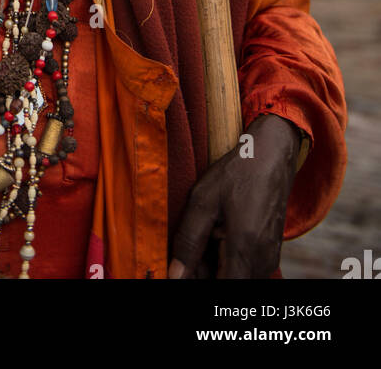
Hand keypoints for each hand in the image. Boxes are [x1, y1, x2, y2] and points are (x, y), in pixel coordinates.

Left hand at [168, 114, 301, 278]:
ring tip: (208, 231)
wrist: (272, 156)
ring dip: (213, 264)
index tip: (184, 265)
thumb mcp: (203, 200)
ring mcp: (269, 259)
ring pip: (234, 277)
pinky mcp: (269, 254)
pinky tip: (218, 232)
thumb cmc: (238, 172)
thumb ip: (188, 241)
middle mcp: (262, 261)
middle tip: (195, 239)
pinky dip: (225, 258)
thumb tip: (175, 275)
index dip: (196, 281)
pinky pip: (244, 269)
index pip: (220, 290)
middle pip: (226, 284)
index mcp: (245, 250)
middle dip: (203, 271)